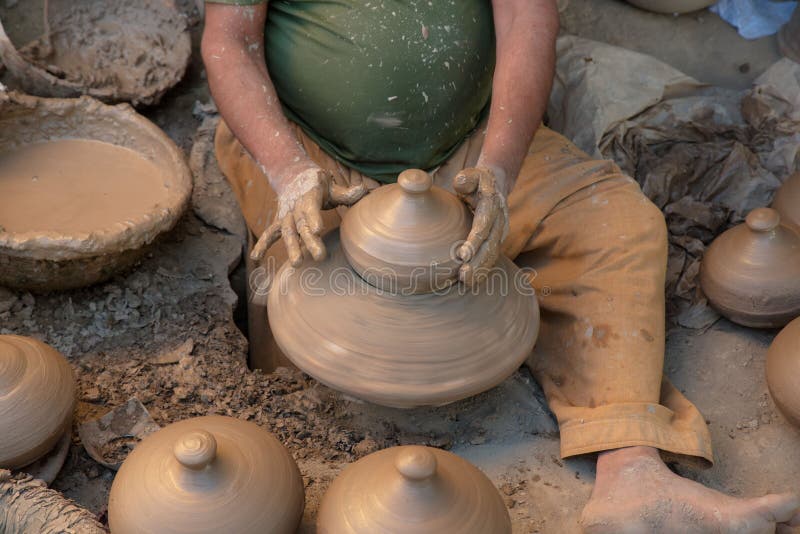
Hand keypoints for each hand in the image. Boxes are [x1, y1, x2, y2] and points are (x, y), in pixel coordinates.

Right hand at [250, 161, 365, 265]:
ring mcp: (286, 215)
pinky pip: (270, 233)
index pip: (311, 208)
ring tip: (296, 264)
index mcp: (309, 195)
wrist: (292, 173)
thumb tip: (364, 190)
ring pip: (287, 232)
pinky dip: (262, 244)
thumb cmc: (318, 184)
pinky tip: (256, 258)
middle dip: (308, 241)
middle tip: (319, 257)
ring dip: (291, 247)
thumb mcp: (331, 185)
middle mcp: (295, 207)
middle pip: (301, 225)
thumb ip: (347, 193)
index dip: (313, 218)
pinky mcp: (280, 221)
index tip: (318, 230)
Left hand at [452, 166, 509, 285]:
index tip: (462, 254)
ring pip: (492, 254)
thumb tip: (460, 183)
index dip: (474, 241)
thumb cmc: (476, 180)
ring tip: (466, 282)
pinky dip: (483, 269)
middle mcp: (499, 221)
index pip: (483, 225)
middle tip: (463, 275)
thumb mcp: (471, 174)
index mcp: (492, 205)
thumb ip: (466, 178)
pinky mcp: (496, 240)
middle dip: (477, 262)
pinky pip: (491, 256)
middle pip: (490, 244)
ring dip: (481, 269)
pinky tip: (473, 281)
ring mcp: (500, 232)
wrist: (495, 185)